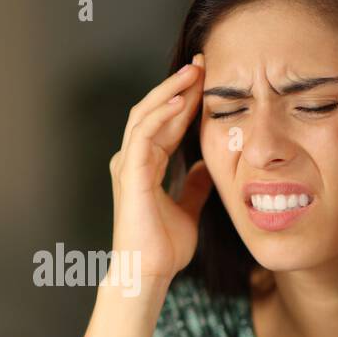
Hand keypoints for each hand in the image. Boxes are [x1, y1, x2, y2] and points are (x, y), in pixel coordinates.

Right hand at [108, 53, 213, 280]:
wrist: (148, 274)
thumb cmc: (163, 247)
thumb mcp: (188, 209)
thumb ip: (193, 186)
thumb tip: (205, 167)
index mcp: (146, 166)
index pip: (166, 122)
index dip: (185, 99)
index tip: (208, 79)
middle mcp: (133, 160)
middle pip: (154, 110)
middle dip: (178, 85)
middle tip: (202, 62)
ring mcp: (129, 166)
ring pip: (145, 115)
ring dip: (170, 91)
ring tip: (194, 72)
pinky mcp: (130, 175)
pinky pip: (143, 136)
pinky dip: (161, 115)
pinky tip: (180, 101)